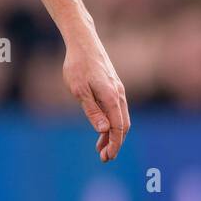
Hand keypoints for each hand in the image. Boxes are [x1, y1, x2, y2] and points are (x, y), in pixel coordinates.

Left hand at [62, 29, 129, 161]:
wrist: (83, 42)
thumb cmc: (78, 66)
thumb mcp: (80, 91)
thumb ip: (92, 111)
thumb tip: (104, 130)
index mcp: (112, 97)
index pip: (118, 127)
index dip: (115, 144)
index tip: (108, 157)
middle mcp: (118, 94)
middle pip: (123, 125)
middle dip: (115, 143)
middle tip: (104, 158)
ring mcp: (117, 90)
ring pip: (120, 118)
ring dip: (113, 135)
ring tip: (101, 149)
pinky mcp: (112, 87)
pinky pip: (116, 110)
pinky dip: (111, 123)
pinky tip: (102, 130)